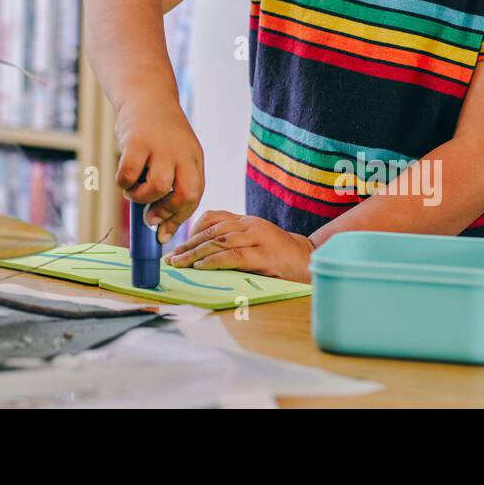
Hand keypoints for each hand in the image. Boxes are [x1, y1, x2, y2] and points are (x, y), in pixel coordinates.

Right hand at [114, 100, 203, 244]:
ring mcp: (160, 146)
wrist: (145, 95)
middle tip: (149, 217)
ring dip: (142, 198)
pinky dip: (124, 184)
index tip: (162, 232)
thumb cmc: (158, 133)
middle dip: (166, 213)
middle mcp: (181, 152)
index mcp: (193, 158)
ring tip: (133, 192)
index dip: (179, 218)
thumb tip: (158, 229)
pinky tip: (124, 179)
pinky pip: (129, 174)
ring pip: (158, 187)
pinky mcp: (136, 141)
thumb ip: (172, 184)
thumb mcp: (175, 154)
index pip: (194, 195)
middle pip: (185, 194)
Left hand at [165, 210, 312, 283]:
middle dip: (188, 244)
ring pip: (219, 241)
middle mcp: (250, 225)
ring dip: (195, 253)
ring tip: (179, 262)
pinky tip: (200, 266)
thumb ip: (234, 241)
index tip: (177, 245)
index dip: (192, 231)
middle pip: (212, 230)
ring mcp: (258, 238)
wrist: (312, 261)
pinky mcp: (264, 255)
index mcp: (247, 220)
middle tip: (171, 257)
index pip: (214, 217)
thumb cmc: (281, 255)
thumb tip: (202, 254)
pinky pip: (233, 256)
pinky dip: (213, 261)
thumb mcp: (256, 241)